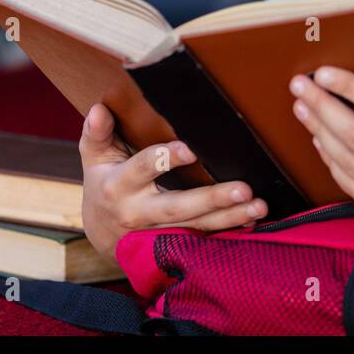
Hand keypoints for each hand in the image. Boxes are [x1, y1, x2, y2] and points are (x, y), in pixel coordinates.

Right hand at [78, 103, 267, 260]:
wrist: (100, 233)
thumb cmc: (104, 182)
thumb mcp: (94, 157)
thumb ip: (97, 133)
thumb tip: (99, 109)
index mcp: (119, 186)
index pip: (142, 169)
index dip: (164, 160)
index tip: (189, 149)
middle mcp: (139, 213)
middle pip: (177, 207)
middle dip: (211, 199)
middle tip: (244, 189)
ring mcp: (157, 233)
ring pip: (196, 227)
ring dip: (230, 218)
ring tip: (259, 205)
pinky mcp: (173, 245)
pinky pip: (203, 240)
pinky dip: (229, 231)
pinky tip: (253, 220)